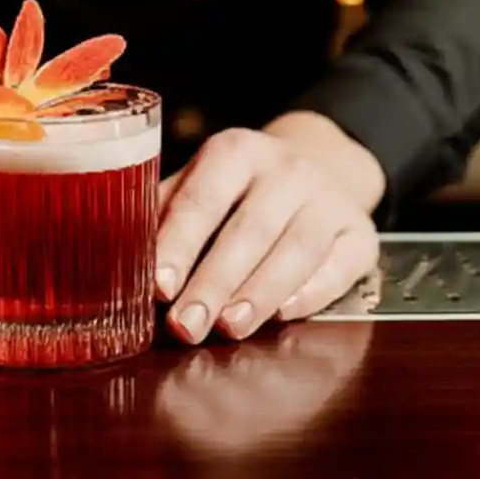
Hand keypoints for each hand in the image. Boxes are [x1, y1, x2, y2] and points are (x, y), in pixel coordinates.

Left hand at [156, 112, 383, 343]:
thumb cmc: (237, 191)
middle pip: (249, 231)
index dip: (178, 246)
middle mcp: (287, 168)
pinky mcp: (360, 232)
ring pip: (297, 250)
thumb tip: (119, 264)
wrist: (317, 168)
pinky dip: (312, 292)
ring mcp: (329, 199)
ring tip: (229, 327)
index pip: (202, 201)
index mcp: (235, 151)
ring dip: (260, 293)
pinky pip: (339, 266)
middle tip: (186, 325)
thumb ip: (161, 217)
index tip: (157, 287)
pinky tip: (283, 314)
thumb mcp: (197, 186)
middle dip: (214, 283)